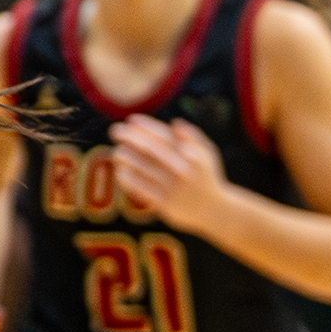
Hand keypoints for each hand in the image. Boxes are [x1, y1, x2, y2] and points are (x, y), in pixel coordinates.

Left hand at [108, 115, 230, 236]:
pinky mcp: (165, 204)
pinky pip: (142, 189)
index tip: (131, 120)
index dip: (146, 126)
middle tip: (115, 130)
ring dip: (127, 158)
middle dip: (131, 138)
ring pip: (144, 169)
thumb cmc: (207, 178)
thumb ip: (192, 137)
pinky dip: (129, 180)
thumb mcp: (207, 154)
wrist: (214, 210)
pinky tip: (120, 172)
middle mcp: (182, 169)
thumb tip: (174, 123)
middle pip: (151, 150)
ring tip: (117, 151)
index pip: (165, 136)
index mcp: (192, 154)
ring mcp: (173, 187)